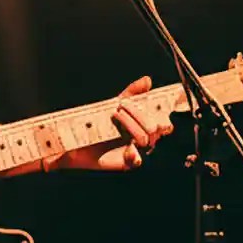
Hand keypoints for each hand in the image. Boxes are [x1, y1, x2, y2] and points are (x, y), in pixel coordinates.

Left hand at [58, 76, 174, 171]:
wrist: (78, 140)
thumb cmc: (100, 121)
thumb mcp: (116, 103)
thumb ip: (132, 92)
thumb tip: (147, 80)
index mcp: (145, 125)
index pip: (164, 122)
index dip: (161, 114)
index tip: (148, 105)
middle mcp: (144, 138)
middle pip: (155, 128)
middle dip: (139, 115)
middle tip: (120, 108)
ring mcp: (136, 150)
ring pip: (146, 139)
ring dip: (132, 126)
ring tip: (115, 117)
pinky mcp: (127, 162)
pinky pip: (138, 161)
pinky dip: (134, 154)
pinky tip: (128, 148)